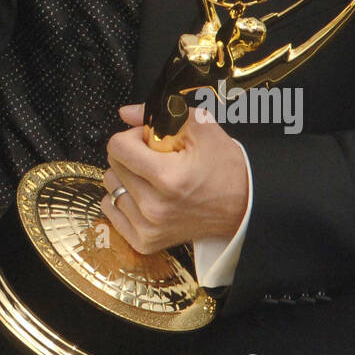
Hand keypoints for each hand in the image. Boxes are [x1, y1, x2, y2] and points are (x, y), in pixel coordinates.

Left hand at [100, 102, 248, 252]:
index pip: (118, 147)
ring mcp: (149, 227)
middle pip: (113, 166)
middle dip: (130, 155)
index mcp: (167, 177)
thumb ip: (158, 114)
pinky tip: (142, 195)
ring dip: (125, 177)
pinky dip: (122, 200)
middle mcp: (154, 206)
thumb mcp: (200, 127)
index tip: (149, 140)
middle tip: (155, 158)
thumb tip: (124, 112)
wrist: (244, 205)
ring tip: (151, 178)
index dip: (133, 136)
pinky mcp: (146, 242)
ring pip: (110, 188)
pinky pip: (111, 212)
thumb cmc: (223, 165)